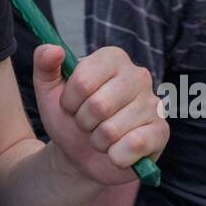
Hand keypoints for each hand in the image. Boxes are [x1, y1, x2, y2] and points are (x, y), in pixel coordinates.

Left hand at [34, 45, 167, 186]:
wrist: (80, 153)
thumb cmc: (68, 117)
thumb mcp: (48, 90)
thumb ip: (44, 63)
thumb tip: (54, 49)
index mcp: (112, 58)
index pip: (83, 81)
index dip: (70, 101)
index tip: (71, 105)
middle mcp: (138, 75)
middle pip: (98, 106)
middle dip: (83, 122)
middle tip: (86, 123)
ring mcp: (153, 103)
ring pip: (112, 130)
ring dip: (97, 141)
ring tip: (100, 136)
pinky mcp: (161, 131)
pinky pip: (134, 146)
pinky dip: (116, 156)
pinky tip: (117, 150)